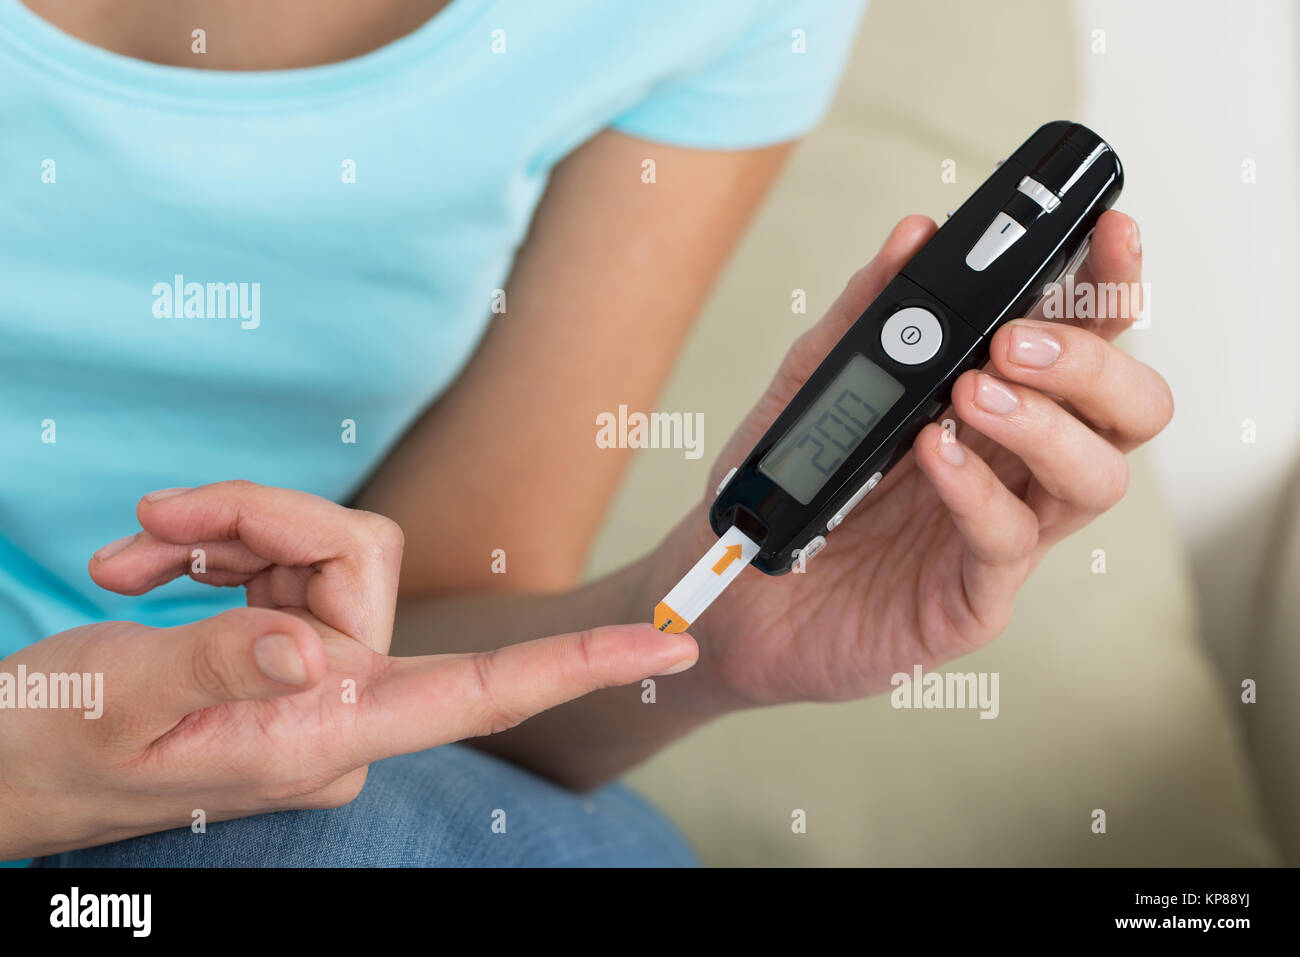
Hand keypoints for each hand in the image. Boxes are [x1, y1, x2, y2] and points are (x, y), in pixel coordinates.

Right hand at [0, 482, 696, 858]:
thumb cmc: (44, 753)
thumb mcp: (117, 707)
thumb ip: (219, 669)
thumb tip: (307, 643)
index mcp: (321, 735)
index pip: (481, 694)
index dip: (578, 664)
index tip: (669, 639)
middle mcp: (339, 703)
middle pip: (361, 563)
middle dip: (261, 520)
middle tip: (152, 526)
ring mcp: (314, 674)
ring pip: (319, 550)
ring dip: (223, 531)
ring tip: (130, 555)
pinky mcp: (280, 648)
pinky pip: (282, 563)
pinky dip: (213, 547)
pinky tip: (143, 565)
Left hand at [662, 211, 1170, 706]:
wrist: (735, 589)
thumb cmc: (788, 488)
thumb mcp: (812, 385)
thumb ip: (863, 315)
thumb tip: (915, 235)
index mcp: (993, 404)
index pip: (1085, 340)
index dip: (1111, 286)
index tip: (1111, 231)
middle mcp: (1015, 466)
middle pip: (1127, 410)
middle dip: (1091, 363)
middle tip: (1015, 342)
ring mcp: (1003, 533)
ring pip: (1094, 477)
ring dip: (1045, 424)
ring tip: (971, 392)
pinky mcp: (971, 597)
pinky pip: (1008, 541)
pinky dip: (977, 489)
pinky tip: (934, 455)